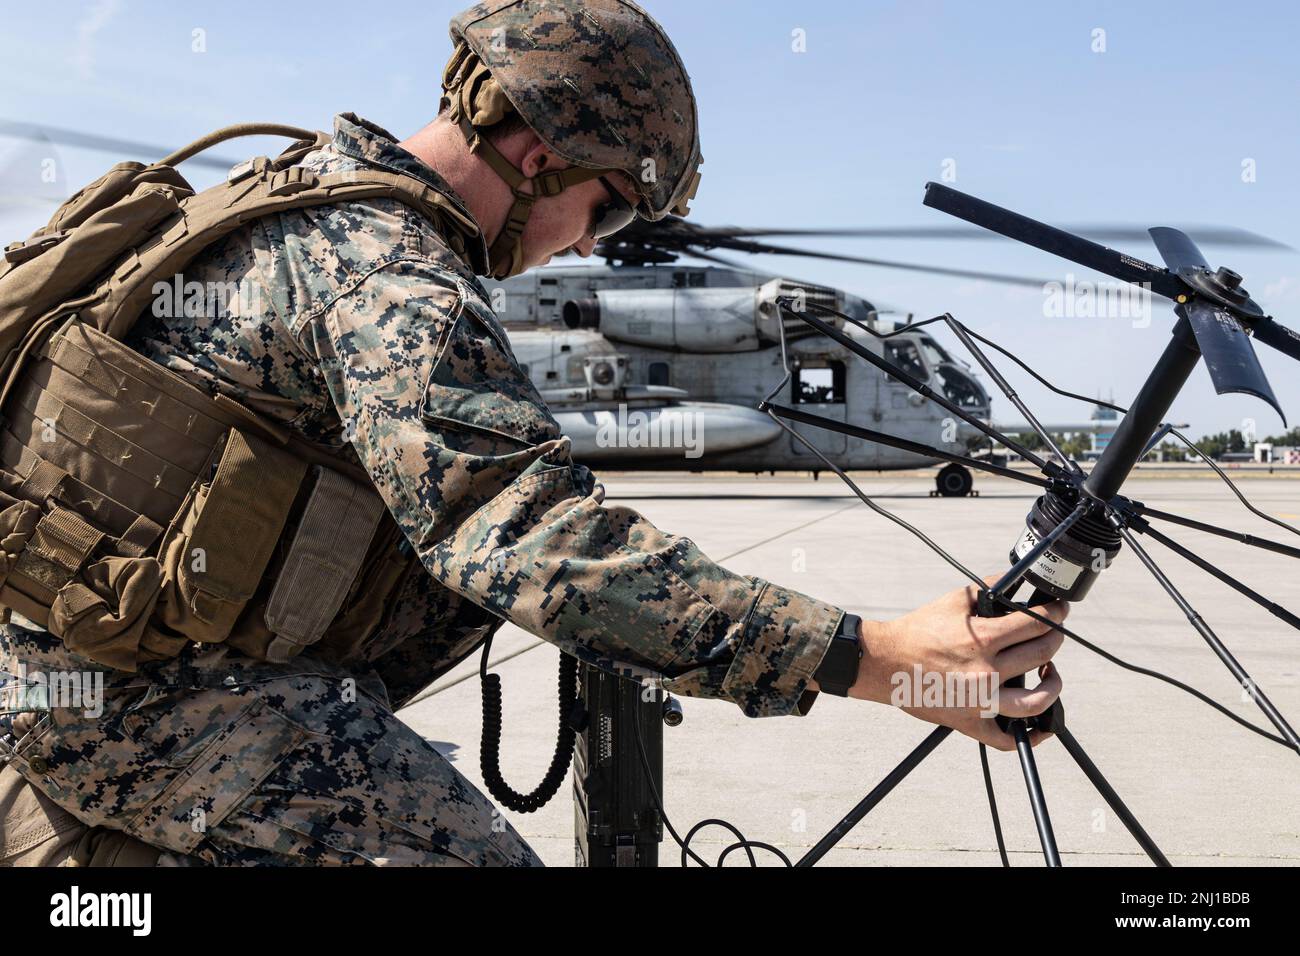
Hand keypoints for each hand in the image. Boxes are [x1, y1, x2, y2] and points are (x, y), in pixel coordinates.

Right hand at [846, 575, 1068, 750]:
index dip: (1055, 612)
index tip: (1058, 610)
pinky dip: (1030, 735)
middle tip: (1053, 632)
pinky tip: (1039, 722)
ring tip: (1050, 673)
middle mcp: (985, 672)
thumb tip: (1015, 585)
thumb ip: (988, 588)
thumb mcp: (953, 601)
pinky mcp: (970, 723)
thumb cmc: (918, 631)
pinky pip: (1008, 739)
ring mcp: (980, 702)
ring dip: (1054, 684)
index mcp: (981, 639)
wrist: (884, 662)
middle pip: (1043, 654)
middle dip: (1055, 638)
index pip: (1035, 623)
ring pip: (1037, 701)